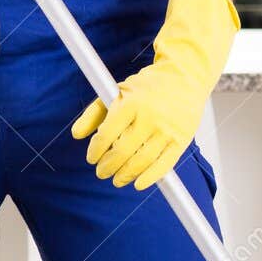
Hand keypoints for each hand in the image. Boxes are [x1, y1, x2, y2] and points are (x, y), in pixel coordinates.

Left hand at [71, 0, 238, 190]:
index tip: (92, 158)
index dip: (96, 151)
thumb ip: (94, 112)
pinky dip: (149, 178)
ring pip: (141, 162)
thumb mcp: (117, 92)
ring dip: (125, 175)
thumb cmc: (147, 87)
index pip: (106, 135)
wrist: (185, 76)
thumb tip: (76, 134)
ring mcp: (167, 129)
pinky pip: (163, 165)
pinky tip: (138, 183)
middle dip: (107, 167)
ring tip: (117, 179)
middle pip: (122, 152)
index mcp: (130, 103)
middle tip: (102, 172)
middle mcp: (149, 117)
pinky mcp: (181, 139)